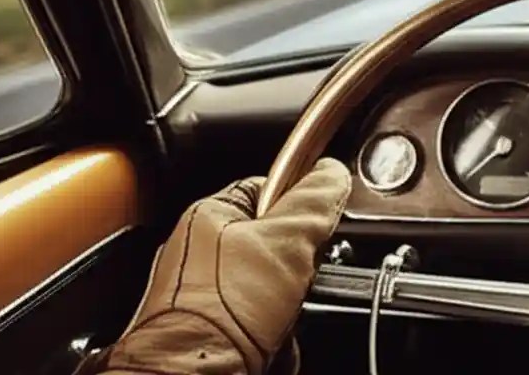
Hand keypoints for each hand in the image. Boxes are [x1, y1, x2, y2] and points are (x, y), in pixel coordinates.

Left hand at [92, 159, 349, 374]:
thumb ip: (315, 201)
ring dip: (287, 301)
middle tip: (298, 276)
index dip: (301, 205)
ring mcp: (201, 294)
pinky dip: (272, 331)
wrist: (194, 374)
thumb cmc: (220, 312)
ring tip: (282, 313)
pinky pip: (257, 320)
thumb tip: (333, 174)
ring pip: (269, 285)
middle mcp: (198, 252)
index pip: (270, 189)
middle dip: (296, 264)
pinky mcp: (210, 329)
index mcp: (208, 215)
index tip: (317, 223)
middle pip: (274, 242)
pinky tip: (271, 337)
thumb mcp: (286, 241)